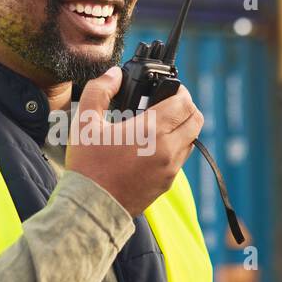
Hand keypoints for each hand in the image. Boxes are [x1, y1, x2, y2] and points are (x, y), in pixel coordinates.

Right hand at [65, 68, 203, 217]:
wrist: (91, 207)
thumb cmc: (88, 166)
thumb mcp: (85, 123)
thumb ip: (100, 91)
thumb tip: (115, 75)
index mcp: (152, 131)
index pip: (185, 103)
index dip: (180, 90)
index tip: (169, 88)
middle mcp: (168, 150)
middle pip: (195, 120)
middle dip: (186, 107)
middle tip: (168, 103)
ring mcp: (170, 169)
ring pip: (191, 140)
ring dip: (182, 128)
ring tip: (159, 124)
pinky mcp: (166, 184)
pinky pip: (180, 159)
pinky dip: (174, 147)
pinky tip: (151, 146)